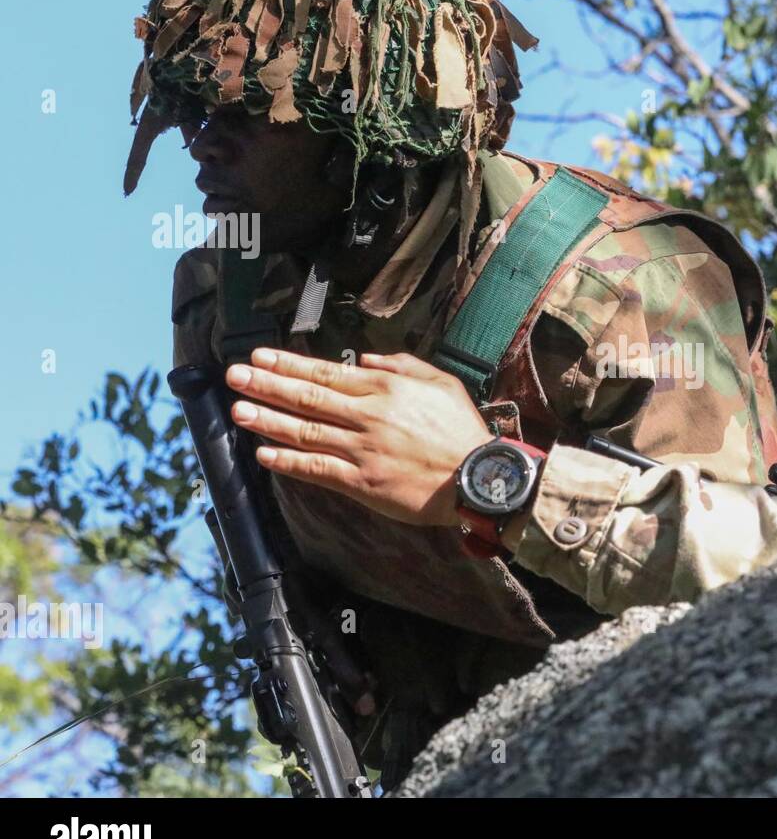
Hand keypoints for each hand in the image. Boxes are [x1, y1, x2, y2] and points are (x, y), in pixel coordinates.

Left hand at [225, 348, 492, 526]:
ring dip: (268, 419)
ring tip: (238, 409)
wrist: (478, 477)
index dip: (289, 364)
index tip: (261, 356)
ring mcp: (362, 450)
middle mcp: (368, 415)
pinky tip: (264, 454)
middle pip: (307, 397)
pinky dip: (289, 461)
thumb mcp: (441, 383)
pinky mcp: (363, 482)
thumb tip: (366, 358)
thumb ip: (402, 365)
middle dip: (267, 384)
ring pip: (305, 431)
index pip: (327, 372)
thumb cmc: (462, 430)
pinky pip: (318, 469)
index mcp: (386, 388)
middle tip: (235, 375)